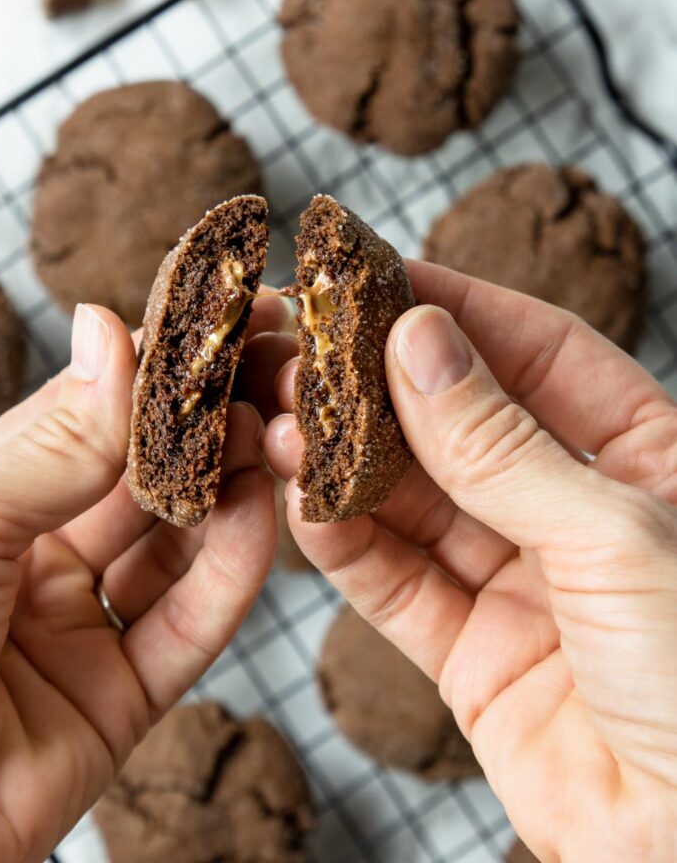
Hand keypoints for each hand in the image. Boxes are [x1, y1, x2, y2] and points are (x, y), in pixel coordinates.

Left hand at [0, 301, 279, 862]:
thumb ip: (53, 439)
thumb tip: (108, 328)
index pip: (91, 413)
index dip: (156, 365)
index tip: (218, 317)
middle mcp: (43, 555)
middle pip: (147, 475)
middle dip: (209, 422)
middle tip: (270, 369)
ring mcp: (84, 625)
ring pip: (180, 545)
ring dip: (231, 487)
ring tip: (275, 433)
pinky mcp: (121, 698)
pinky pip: (190, 625)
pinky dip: (232, 570)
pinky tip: (264, 512)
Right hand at [265, 260, 676, 862]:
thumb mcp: (614, 538)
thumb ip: (503, 445)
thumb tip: (419, 342)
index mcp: (641, 456)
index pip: (534, 351)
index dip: (453, 307)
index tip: (372, 275)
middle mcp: (570, 507)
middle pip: (455, 420)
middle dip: (374, 383)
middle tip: (298, 346)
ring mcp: (515, 577)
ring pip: (411, 498)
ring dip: (342, 460)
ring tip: (282, 422)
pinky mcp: (468, 649)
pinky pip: (393, 583)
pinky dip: (343, 545)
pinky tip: (302, 505)